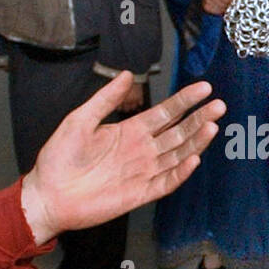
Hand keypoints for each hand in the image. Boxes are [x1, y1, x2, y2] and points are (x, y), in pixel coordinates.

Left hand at [20, 71, 224, 243]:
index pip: (166, 112)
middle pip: (179, 132)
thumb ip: (105, 99)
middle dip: (199, 118)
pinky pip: (166, 181)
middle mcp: (142, 150)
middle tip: (219, 105)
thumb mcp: (80, 120)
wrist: (48, 194)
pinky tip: (194, 159)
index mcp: (130, 130)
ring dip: (196, 141)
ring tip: (213, 126)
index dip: (185, 100)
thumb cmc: (59, 158)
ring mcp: (144, 172)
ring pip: (178, 154)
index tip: (204, 88)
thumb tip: (127, 74)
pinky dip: (181, 172)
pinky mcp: (141, 193)